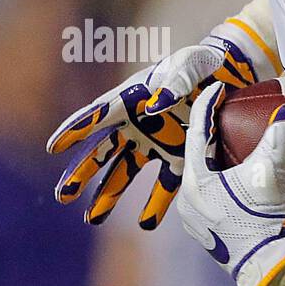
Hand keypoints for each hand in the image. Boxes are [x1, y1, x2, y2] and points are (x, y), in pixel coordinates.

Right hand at [47, 8, 277, 228]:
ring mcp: (158, 144)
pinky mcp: (182, 157)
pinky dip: (157, 203)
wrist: (230, 74)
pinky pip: (166, 184)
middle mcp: (138, 125)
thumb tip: (153, 107)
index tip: (54, 147)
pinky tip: (146, 224)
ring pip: (125, 174)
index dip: (75, 130)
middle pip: (103, 153)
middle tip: (63, 195)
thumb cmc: (203, 61)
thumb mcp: (190, 63)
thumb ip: (174, 80)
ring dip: (109, 195)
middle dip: (82, 173)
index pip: (97, 117)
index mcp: (132, 99)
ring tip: (94, 219)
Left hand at [176, 83, 284, 285]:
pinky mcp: (216, 240)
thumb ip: (279, 141)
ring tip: (232, 154)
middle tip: (224, 120)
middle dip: (211, 140)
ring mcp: (200, 226)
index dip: (207, 108)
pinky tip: (239, 187)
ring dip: (218, 167)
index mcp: (196, 185)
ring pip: (205, 184)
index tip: (217, 88)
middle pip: (198, 161)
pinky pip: (215, 203)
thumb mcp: (270, 176)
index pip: (198, 135)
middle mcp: (190, 206)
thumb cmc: (264, 221)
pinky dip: (226, 188)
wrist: (274, 270)